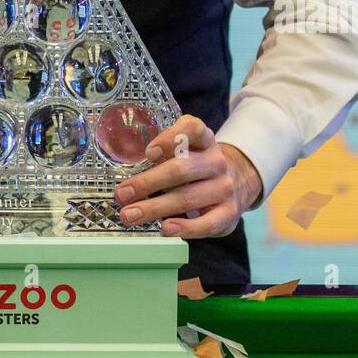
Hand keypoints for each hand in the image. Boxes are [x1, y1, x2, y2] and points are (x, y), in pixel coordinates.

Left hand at [114, 115, 262, 238]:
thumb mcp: (186, 150)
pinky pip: (206, 223)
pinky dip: (185, 228)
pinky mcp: (228, 213)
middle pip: (181, 170)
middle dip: (147, 183)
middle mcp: (216, 161)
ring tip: (130, 215)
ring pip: (187, 198)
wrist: (236, 184)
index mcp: (204, 140)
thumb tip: (128, 173)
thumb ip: (163, 153)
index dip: (170, 139)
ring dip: (154, 208)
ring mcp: (224, 188)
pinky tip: (165, 228)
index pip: (193, 129)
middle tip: (122, 193)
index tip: (149, 153)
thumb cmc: (197, 165)